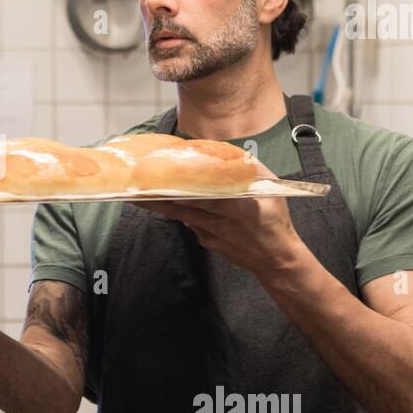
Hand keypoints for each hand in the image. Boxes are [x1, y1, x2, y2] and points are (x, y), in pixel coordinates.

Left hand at [130, 159, 307, 277]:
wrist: (275, 258)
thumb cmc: (275, 220)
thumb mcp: (271, 190)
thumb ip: (252, 170)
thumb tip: (228, 153)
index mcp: (237, 206)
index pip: (205, 194)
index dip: (183, 186)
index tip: (163, 177)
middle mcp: (221, 221)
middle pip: (185, 206)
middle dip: (160, 197)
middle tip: (136, 188)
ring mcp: (212, 234)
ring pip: (182, 216)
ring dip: (159, 207)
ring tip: (137, 197)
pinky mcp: (207, 242)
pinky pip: (190, 224)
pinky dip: (179, 213)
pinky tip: (164, 205)